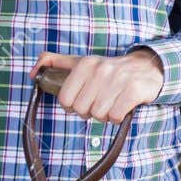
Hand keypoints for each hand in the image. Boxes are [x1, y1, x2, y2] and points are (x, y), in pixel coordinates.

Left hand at [32, 49, 162, 122]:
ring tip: (112, 103)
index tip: (83, 100)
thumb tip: (33, 73)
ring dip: (105, 115)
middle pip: (82, 109)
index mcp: (85, 64)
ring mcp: (119, 79)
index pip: (66, 99)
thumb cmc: (109, 71)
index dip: (73, 106)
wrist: (147, 68)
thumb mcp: (81, 63)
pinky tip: (122, 108)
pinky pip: (115, 116)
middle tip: (100, 102)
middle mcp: (101, 69)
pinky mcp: (134, 90)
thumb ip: (55, 63)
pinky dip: (118, 117)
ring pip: (99, 114)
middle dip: (90, 111)